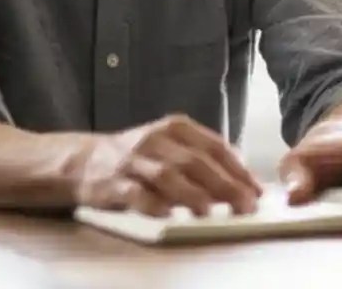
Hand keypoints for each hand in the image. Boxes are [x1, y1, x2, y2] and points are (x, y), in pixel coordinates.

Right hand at [72, 114, 263, 216]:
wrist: (85, 160)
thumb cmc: (139, 157)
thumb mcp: (171, 145)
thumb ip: (202, 155)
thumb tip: (242, 177)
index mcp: (176, 128)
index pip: (214, 146)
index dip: (238, 169)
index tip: (256, 190)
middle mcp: (156, 139)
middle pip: (195, 162)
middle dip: (224, 185)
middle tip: (244, 205)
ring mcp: (134, 160)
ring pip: (168, 175)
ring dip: (192, 194)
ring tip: (211, 211)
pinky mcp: (114, 182)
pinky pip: (136, 193)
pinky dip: (153, 203)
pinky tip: (168, 214)